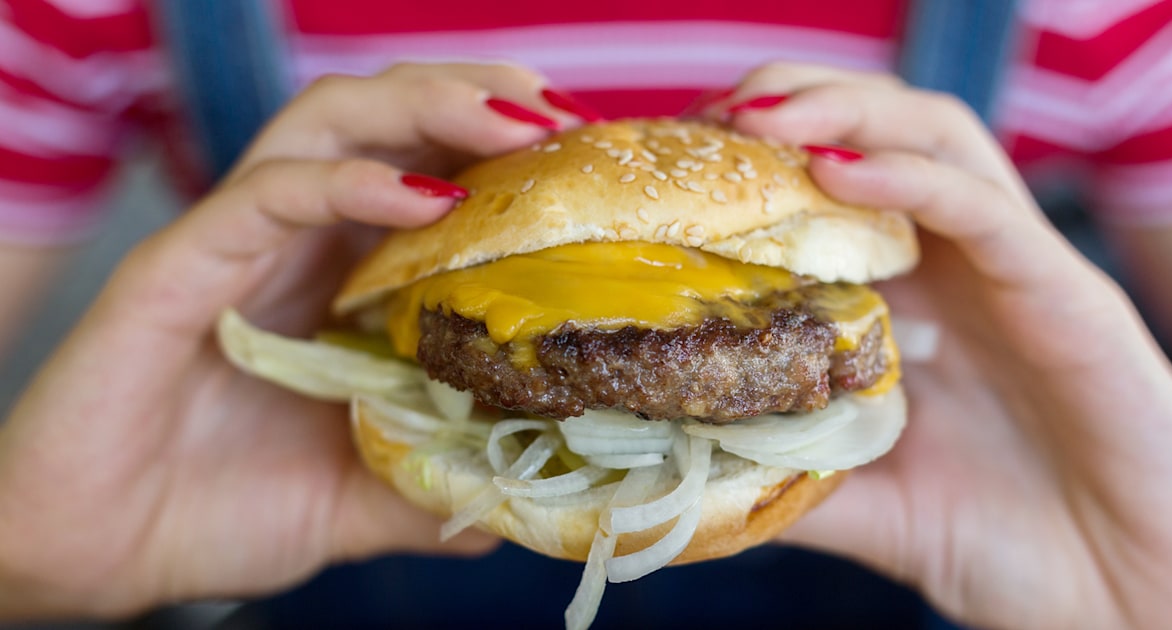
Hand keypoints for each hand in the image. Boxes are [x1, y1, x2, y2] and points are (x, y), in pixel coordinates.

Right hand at [0, 63, 588, 619]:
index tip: (585, 159)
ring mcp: (236, 244)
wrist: (96, 555)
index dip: (504, 153)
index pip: (426, 173)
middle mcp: (295, 244)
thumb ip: (434, 486)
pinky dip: (347, 181)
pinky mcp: (179, 266)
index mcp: (338, 280)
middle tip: (559, 114)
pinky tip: (422, 196)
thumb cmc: (216, 512)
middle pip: (386, 120)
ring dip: (425, 107)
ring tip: (511, 124)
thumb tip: (523, 496)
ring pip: (328, 124)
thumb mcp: (358, 500)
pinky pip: (266, 194)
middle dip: (474, 97)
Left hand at [713, 64, 1171, 628]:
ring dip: (845, 111)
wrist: (1128, 599)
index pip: (833, 185)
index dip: (756, 159)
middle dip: (794, 103)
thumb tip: (688, 466)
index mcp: (913, 301)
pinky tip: (840, 170)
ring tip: (762, 116)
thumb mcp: (874, 507)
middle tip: (713, 115)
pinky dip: (911, 177)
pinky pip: (985, 210)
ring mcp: (1012, 271)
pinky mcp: (1066, 294)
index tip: (679, 158)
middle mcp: (958, 268)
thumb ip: (794, 478)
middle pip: (880, 134)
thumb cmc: (1012, 546)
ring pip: (936, 139)